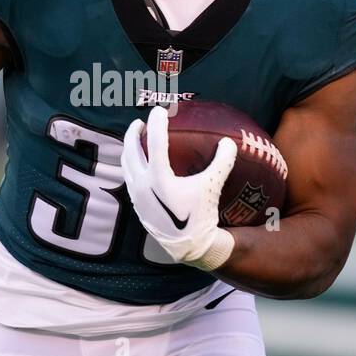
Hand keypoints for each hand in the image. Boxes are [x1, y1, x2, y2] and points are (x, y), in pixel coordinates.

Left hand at [120, 105, 236, 270]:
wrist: (188, 246)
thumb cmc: (201, 214)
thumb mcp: (213, 186)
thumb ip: (223, 161)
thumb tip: (229, 141)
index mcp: (159, 178)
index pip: (155, 142)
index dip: (157, 122)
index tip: (160, 110)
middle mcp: (143, 184)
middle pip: (131, 150)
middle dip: (133, 133)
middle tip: (141, 123)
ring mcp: (137, 195)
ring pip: (126, 165)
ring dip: (129, 149)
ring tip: (137, 141)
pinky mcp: (137, 204)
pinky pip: (129, 178)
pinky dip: (132, 165)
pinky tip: (141, 165)